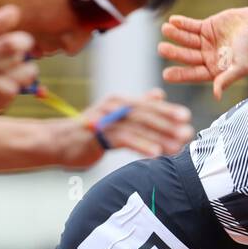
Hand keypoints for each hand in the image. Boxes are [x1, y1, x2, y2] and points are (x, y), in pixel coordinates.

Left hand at [0, 6, 37, 121]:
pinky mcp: (1, 99)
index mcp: (0, 47)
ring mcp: (5, 82)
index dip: (21, 42)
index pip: (25, 42)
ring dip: (6, 69)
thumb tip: (15, 10)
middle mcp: (6, 64)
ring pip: (28, 73)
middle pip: (28, 56)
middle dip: (6, 54)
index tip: (6, 42)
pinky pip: (13, 90)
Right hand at [59, 89, 195, 166]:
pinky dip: (141, 146)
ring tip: (177, 146)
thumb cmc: (91, 132)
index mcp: (121, 101)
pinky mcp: (99, 134)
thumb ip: (138, 106)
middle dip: (169, 124)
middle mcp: (115, 106)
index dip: (168, 111)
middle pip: (146, 114)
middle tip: (188, 133)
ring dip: (160, 137)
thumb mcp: (116, 117)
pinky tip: (156, 154)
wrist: (59, 142)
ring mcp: (106, 119)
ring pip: (138, 128)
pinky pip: (125, 139)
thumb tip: (159, 94)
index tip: (187, 117)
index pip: (149, 105)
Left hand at [158, 7, 247, 98]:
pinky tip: (172, 20)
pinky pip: (191, 26)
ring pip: (186, 39)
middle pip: (187, 56)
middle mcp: (207, 57)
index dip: (180, 74)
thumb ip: (226, 80)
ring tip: (166, 29)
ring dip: (176, 35)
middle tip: (161, 49)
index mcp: (214, 70)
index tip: (166, 74)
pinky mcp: (206, 27)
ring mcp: (205, 42)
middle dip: (174, 52)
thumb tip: (216, 95)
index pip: (193, 74)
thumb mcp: (240, 67)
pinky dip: (182, 23)